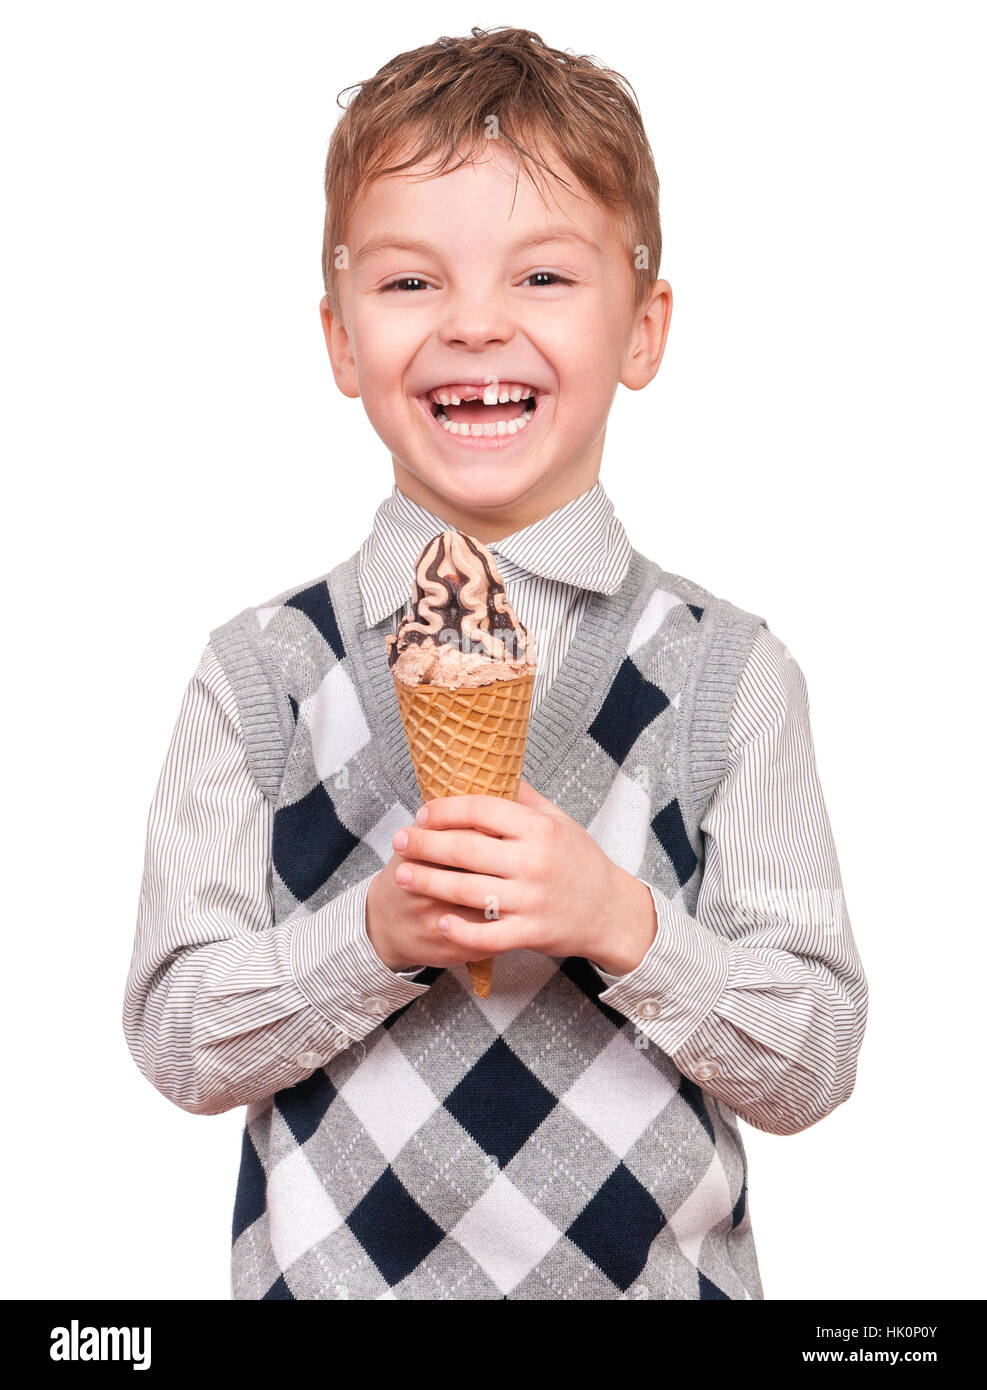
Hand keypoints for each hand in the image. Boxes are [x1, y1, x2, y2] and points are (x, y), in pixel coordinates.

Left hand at [386, 780, 658, 975]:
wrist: (612, 911)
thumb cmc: (581, 861)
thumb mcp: (559, 821)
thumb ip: (524, 798)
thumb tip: (490, 766)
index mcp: (539, 828)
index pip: (481, 810)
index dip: (446, 810)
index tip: (423, 813)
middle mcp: (535, 861)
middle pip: (466, 849)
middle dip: (425, 844)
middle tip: (398, 841)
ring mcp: (533, 899)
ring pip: (469, 890)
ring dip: (429, 882)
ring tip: (401, 875)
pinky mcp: (532, 933)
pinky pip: (489, 935)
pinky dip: (462, 931)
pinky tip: (442, 922)